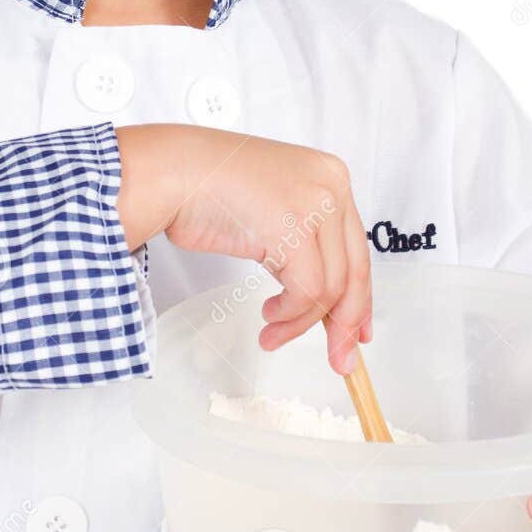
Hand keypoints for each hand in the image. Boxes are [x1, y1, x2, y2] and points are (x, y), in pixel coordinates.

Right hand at [115, 123, 371, 373]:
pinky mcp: (293, 227)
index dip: (359, 297)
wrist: (172, 173)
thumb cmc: (206, 190)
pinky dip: (289, 315)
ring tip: (274, 333)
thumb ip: (304, 245)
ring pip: (330, 287)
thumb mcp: (274, 214)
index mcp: (330, 176)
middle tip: (340, 357)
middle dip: (345, 323)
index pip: (357, 249)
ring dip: (300, 323)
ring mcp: (314, 204)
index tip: (355, 327)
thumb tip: (323, 300)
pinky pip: (306, 290)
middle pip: (355, 270)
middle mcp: (330, 186)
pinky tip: (269, 316)